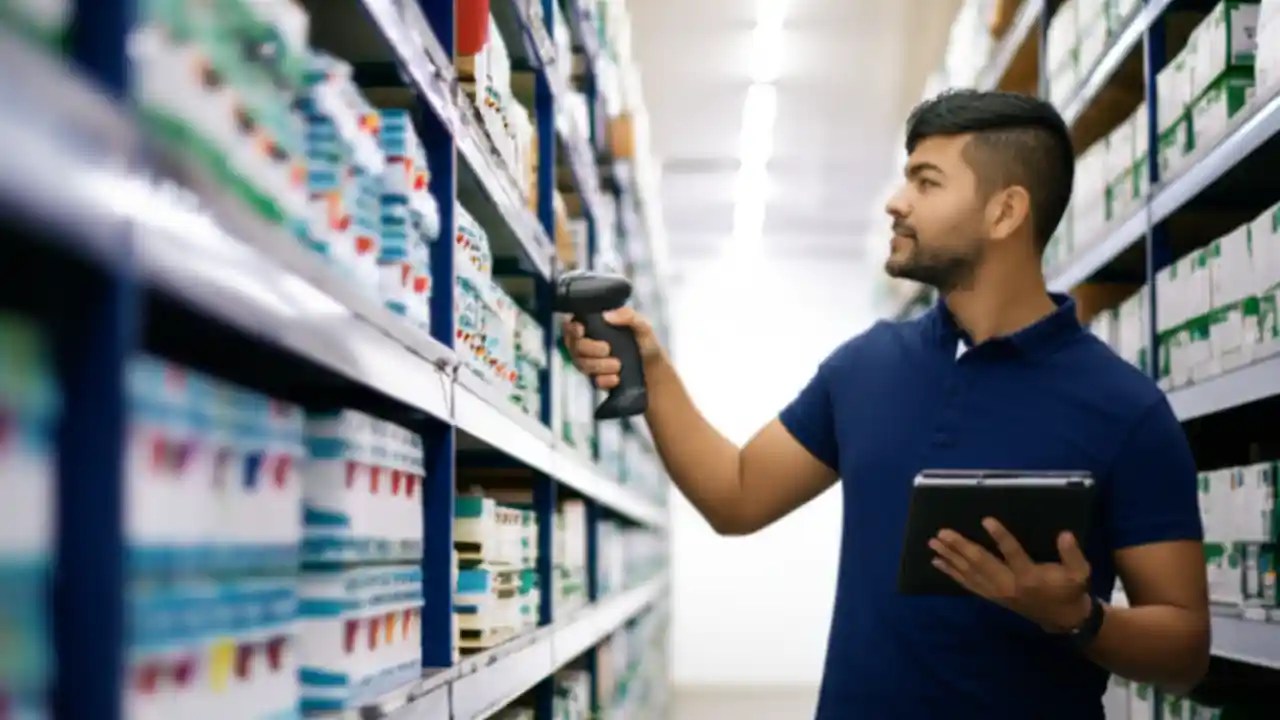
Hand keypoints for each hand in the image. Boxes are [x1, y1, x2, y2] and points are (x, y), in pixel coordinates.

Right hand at [561, 307, 661, 389]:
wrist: (658, 375)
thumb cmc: (649, 347)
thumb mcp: (643, 327)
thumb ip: (629, 316)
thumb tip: (607, 315)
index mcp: (599, 327)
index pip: (572, 325)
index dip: (571, 328)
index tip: (581, 330)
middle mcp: (591, 344)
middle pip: (574, 346)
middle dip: (589, 348)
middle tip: (607, 349)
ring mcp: (594, 363)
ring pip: (581, 364)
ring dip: (598, 365)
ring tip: (618, 365)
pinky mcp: (600, 380)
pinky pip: (593, 381)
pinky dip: (604, 380)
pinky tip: (616, 379)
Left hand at [929, 517, 1092, 633]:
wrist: (1063, 618)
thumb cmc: (1070, 590)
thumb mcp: (1079, 573)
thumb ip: (1072, 554)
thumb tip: (1064, 534)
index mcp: (1029, 576)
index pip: (1013, 554)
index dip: (1000, 537)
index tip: (986, 520)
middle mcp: (1008, 585)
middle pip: (981, 563)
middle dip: (961, 547)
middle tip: (943, 533)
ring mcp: (997, 593)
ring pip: (969, 573)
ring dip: (950, 557)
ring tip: (934, 543)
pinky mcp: (991, 596)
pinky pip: (967, 585)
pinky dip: (952, 573)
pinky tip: (938, 563)